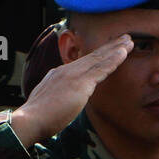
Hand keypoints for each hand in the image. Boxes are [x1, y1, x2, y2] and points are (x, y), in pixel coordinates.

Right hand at [10, 35, 131, 145]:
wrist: (30, 120)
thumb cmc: (37, 117)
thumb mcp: (47, 102)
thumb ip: (56, 97)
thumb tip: (60, 100)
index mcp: (57, 75)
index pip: (82, 63)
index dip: (97, 55)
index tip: (108, 50)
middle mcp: (65, 71)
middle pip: (91, 56)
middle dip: (109, 46)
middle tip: (124, 38)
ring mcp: (72, 75)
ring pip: (98, 58)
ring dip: (115, 48)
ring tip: (128, 40)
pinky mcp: (80, 83)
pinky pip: (101, 68)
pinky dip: (113, 59)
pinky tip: (123, 52)